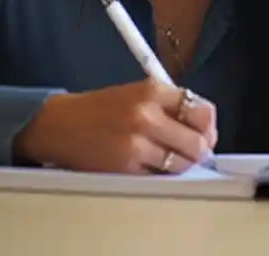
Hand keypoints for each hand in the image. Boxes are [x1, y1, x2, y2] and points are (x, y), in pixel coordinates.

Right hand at [14, 79, 217, 173]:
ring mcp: (136, 143)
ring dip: (180, 165)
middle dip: (199, 150)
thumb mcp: (138, 93)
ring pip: (182, 164)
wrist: (60, 125)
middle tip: (192, 152)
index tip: (205, 133)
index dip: (208, 126)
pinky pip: (159, 177)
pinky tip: (147, 164)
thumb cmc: (101, 109)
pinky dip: (159, 175)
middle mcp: (146, 115)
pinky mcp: (126, 167)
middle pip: (198, 142)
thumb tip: (204, 130)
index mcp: (153, 90)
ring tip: (166, 158)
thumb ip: (171, 106)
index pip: (203, 111)